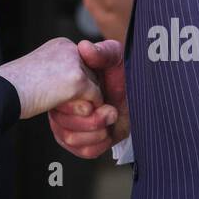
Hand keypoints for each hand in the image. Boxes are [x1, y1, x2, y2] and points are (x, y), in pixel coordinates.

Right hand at [0, 37, 104, 118]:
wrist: (4, 91)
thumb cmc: (15, 86)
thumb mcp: (39, 71)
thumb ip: (58, 73)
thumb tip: (74, 89)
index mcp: (61, 45)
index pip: (82, 65)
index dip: (74, 83)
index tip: (62, 94)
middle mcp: (70, 49)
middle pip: (91, 74)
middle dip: (83, 92)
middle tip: (66, 104)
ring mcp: (74, 64)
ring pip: (95, 86)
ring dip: (84, 101)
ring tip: (64, 108)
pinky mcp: (78, 81)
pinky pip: (95, 99)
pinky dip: (87, 109)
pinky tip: (70, 112)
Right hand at [48, 39, 127, 158]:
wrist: (142, 89)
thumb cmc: (124, 69)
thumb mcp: (115, 55)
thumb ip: (101, 51)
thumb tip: (84, 47)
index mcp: (65, 86)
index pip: (56, 104)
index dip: (76, 107)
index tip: (97, 100)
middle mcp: (65, 106)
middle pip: (61, 126)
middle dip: (90, 122)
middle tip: (110, 111)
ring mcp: (74, 124)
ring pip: (70, 139)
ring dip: (95, 133)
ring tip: (110, 118)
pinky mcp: (88, 140)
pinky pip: (84, 151)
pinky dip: (98, 144)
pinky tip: (108, 132)